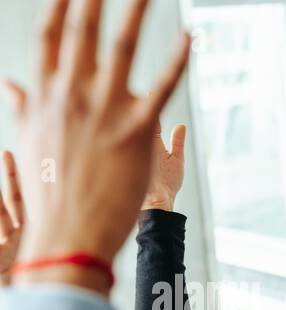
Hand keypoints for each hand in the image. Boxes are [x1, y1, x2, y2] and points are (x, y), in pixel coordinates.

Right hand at [4, 0, 190, 286]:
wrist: (68, 233)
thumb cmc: (50, 192)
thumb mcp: (30, 140)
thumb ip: (26, 106)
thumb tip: (11, 84)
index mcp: (46, 97)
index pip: (50, 38)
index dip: (61, 9)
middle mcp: (72, 95)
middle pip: (84, 33)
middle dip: (95, 0)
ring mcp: (104, 111)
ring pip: (122, 49)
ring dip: (135, 13)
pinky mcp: (135, 131)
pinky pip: (161, 87)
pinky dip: (177, 60)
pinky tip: (190, 37)